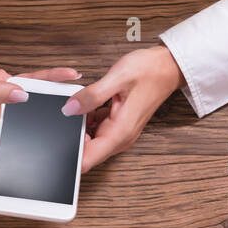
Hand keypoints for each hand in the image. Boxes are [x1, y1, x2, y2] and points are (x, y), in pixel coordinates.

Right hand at [0, 14, 78, 149]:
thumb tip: (20, 98)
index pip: (2, 143)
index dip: (21, 153)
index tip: (44, 156)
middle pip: (22, 126)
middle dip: (45, 128)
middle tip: (71, 131)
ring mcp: (0, 97)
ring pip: (32, 103)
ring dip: (53, 101)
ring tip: (77, 100)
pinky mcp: (6, 82)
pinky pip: (31, 83)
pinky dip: (48, 79)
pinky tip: (65, 75)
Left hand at [63, 46, 182, 171]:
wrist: (168, 67)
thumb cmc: (149, 71)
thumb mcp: (117, 77)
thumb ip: (91, 95)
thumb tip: (69, 109)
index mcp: (119, 132)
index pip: (87, 160)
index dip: (70, 156)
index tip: (59, 143)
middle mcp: (120, 138)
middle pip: (86, 151)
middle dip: (73, 136)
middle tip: (71, 114)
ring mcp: (119, 134)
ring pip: (89, 140)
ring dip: (80, 126)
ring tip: (84, 104)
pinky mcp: (117, 127)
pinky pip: (96, 130)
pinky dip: (88, 119)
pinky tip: (91, 104)